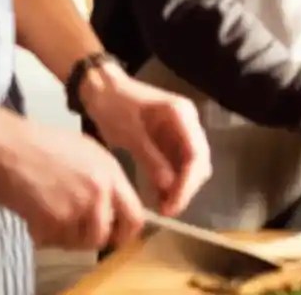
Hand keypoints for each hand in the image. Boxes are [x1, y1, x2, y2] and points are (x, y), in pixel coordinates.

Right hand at [0, 103, 145, 248]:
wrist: (1, 142)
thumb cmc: (37, 143)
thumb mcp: (85, 152)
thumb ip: (102, 180)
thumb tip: (111, 207)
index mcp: (111, 172)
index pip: (135, 215)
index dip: (124, 232)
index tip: (112, 236)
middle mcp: (100, 190)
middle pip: (108, 235)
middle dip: (93, 241)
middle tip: (75, 235)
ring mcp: (77, 205)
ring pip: (79, 242)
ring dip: (64, 238)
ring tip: (48, 220)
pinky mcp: (51, 218)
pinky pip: (52, 241)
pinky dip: (41, 235)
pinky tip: (32, 216)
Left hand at [80, 63, 211, 216]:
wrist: (101, 89)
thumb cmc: (114, 106)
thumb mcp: (129, 133)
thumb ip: (151, 158)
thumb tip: (168, 186)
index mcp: (182, 115)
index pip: (196, 154)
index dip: (189, 183)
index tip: (174, 205)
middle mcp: (189, 123)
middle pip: (199, 161)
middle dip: (186, 188)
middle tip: (168, 211)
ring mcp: (182, 131)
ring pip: (191, 166)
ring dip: (180, 187)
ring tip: (163, 208)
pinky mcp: (171, 140)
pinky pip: (178, 164)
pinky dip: (171, 181)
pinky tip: (160, 196)